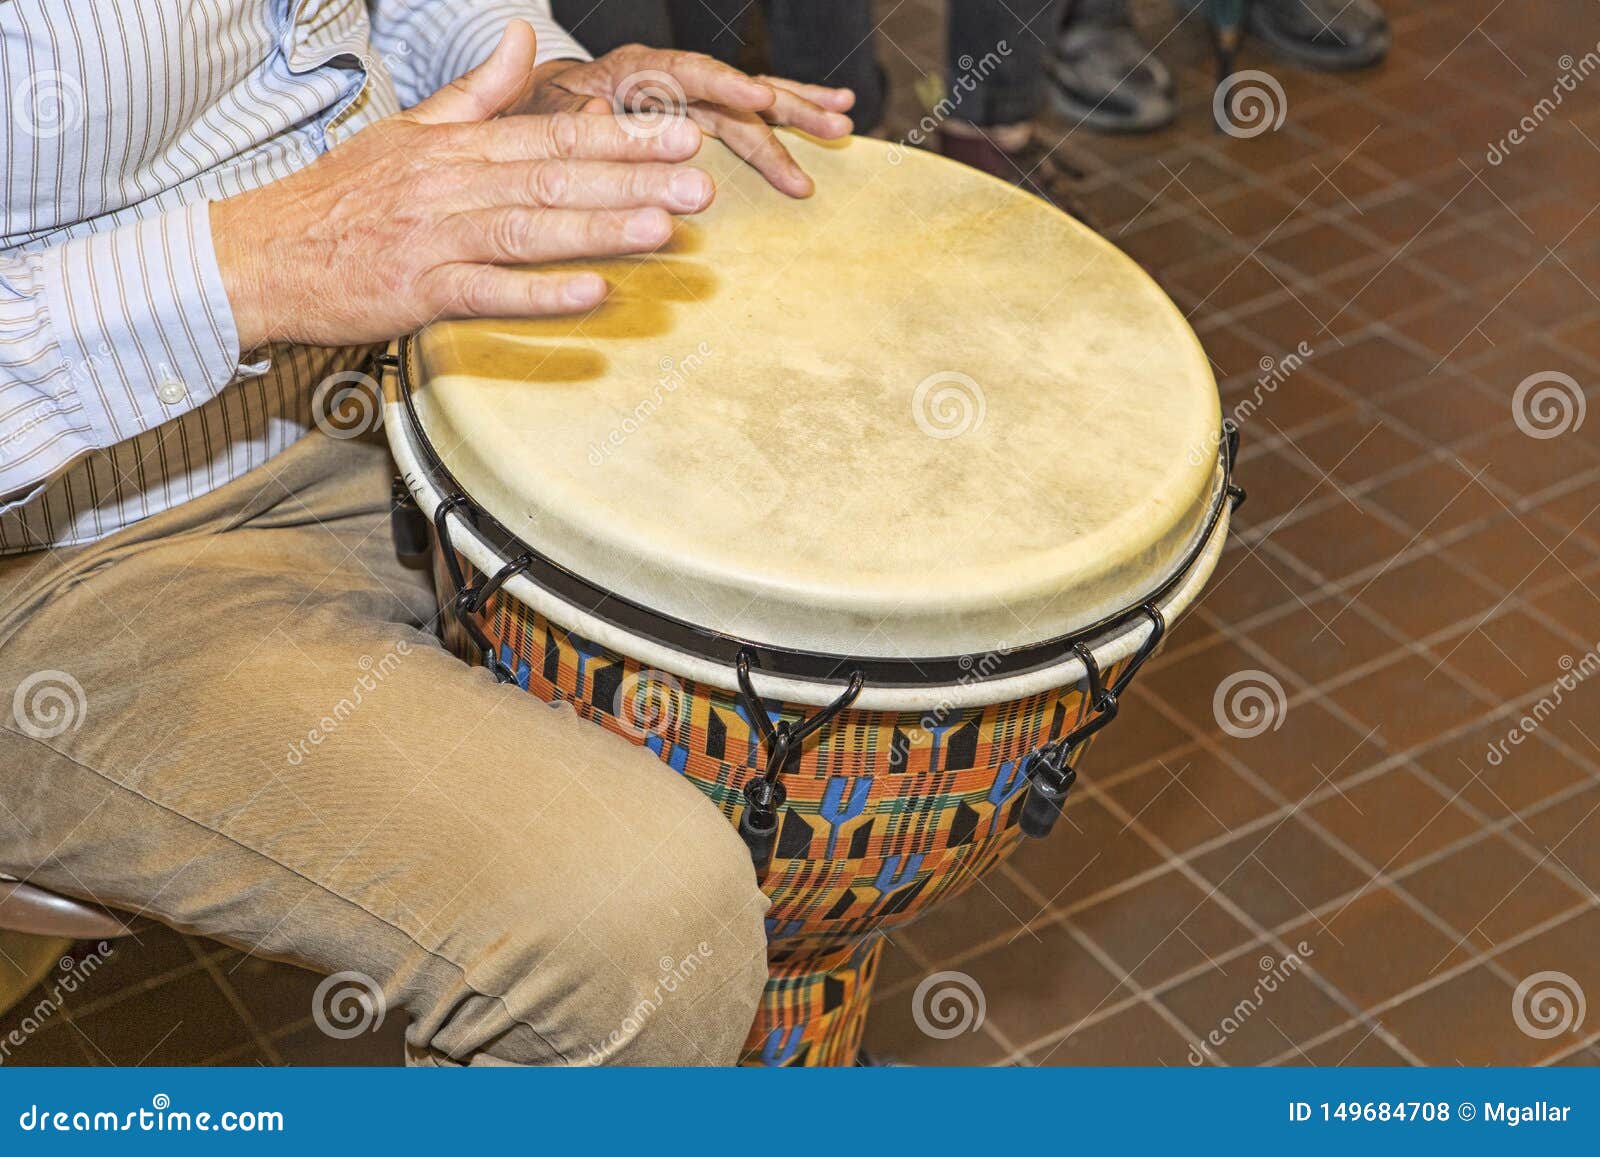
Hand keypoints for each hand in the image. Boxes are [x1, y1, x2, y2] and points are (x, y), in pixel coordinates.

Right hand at [211, 22, 713, 350]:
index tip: (681, 135)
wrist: (259, 254)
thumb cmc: (341, 198)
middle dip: (633, 179)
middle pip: (554, 179)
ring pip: (530, 230)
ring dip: (601, 230)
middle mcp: (451, 187)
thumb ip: (477, 90)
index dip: (621, 137)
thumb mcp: (408, 129)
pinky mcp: (418, 292)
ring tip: (666, 229)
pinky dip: (541, 294)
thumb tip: (524, 38)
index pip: (552, 136)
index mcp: (456, 146)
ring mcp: (435, 239)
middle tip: (700, 182)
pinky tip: (594, 294)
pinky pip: (488, 292)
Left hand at [524, 45, 855, 197]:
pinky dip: (789, 114)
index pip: (688, 75)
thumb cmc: (536, 115)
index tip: (761, 99)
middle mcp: (670, 78)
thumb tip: (598, 115)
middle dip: (785, 112)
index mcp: (634, 72)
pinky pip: (749, 114)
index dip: (726, 87)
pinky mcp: (700, 114)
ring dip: (800, 113)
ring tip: (843, 125)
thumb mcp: (541, 118)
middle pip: (735, 92)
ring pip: (751, 101)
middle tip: (830, 132)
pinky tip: (830, 114)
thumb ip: (568, 118)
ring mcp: (689, 96)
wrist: (535, 107)